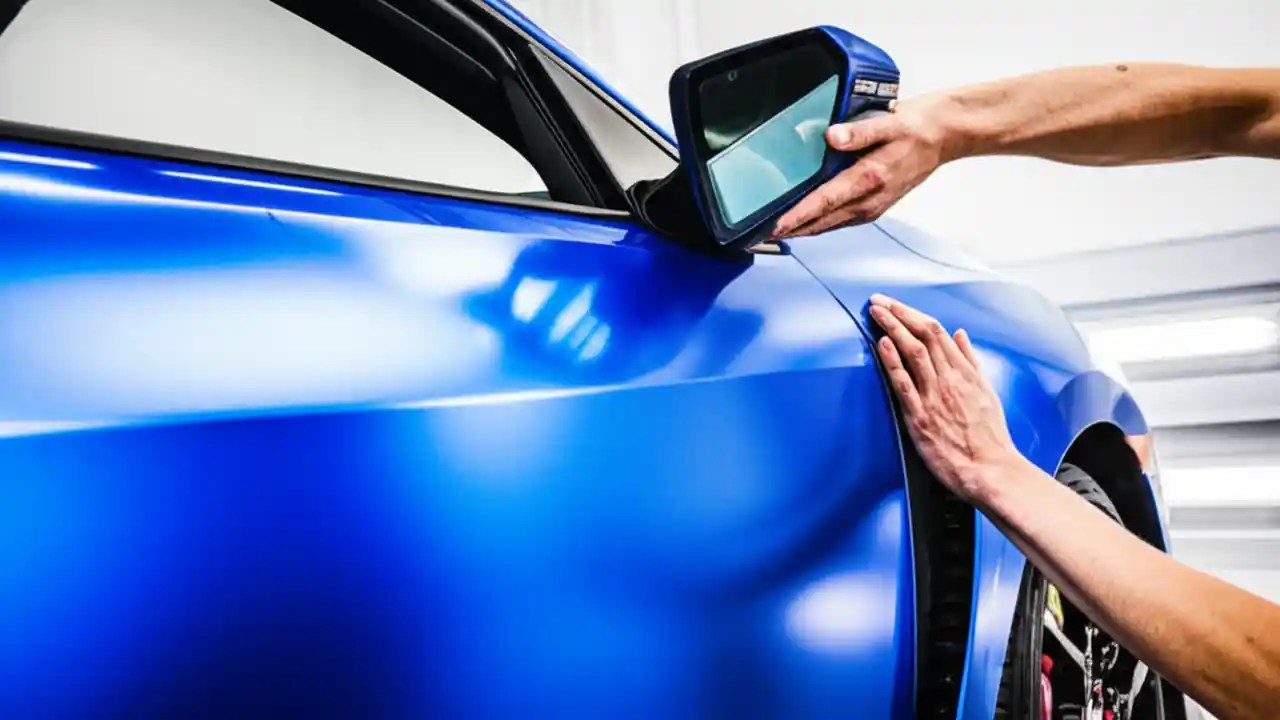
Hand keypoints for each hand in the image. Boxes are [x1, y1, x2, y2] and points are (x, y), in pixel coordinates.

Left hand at [773, 96, 949, 237]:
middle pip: (820, 222)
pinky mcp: (872, 208)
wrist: (941, 138)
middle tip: (758, 235)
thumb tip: (832, 137)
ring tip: (773, 233)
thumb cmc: (914, 129)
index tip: (774, 226)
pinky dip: (817, 226)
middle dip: (790, 231)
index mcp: (868, 179)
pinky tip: (802, 224)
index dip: (797, 216)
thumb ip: (858, 132)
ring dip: (801, 231)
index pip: (823, 202)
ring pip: (828, 226)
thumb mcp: (888, 123)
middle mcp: (868, 201)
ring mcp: (870, 208)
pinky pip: (838, 222)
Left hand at [867, 294, 1024, 501]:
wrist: (991, 469)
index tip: (896, 305)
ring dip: (892, 327)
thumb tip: (960, 335)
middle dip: (898, 313)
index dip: (913, 314)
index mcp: (965, 372)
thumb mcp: (986, 391)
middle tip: (878, 300)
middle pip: (923, 335)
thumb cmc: (990, 437)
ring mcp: (935, 396)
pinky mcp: (921, 417)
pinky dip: (893, 361)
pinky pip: (905, 383)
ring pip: (913, 352)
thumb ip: (970, 361)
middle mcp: (950, 379)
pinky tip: (882, 344)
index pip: (937, 332)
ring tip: (875, 312)